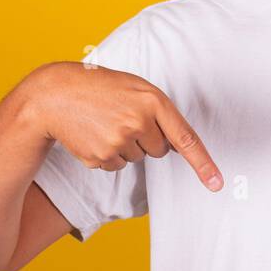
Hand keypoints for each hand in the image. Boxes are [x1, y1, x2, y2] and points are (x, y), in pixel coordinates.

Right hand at [22, 62, 222, 190]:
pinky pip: (117, 165)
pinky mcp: (102, 156)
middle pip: (160, 150)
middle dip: (147, 138)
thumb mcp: (134, 87)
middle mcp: (139, 121)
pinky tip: (94, 134)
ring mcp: (120, 140)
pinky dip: (108, 154)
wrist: (54, 95)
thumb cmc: (98, 88)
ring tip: (105, 122)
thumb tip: (176, 145)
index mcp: (153, 100)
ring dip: (125, 145)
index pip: (186, 138)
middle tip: (122, 117)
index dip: (203, 164)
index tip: (217, 183)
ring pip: (138, 158)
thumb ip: (158, 110)